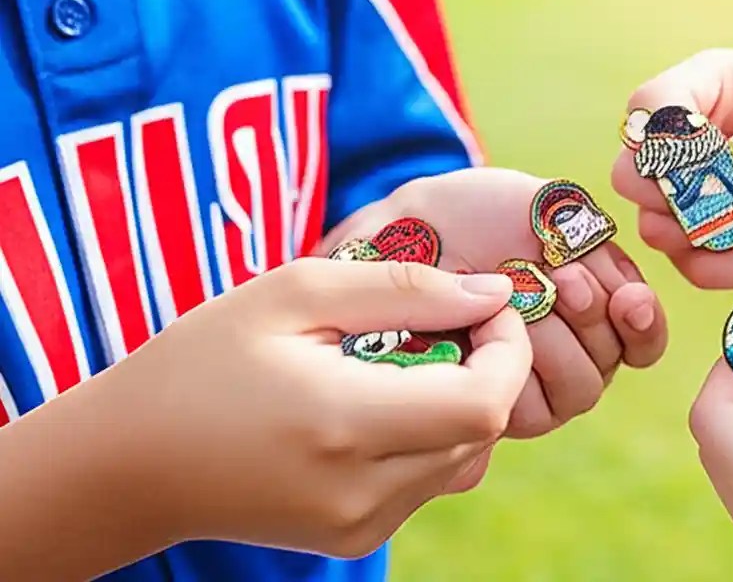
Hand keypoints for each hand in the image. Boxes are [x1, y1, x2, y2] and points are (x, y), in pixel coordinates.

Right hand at [69, 259, 529, 563]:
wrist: (130, 463)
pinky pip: (430, 481)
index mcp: (344, 425)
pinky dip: (429, 436)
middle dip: (487, 368)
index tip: (486, 305)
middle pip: (483, 430)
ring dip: (459, 402)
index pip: (486, 402)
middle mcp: (362, 491)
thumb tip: (494, 291)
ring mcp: (360, 525)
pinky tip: (378, 403)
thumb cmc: (204, 361)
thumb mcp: (296, 293)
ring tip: (400, 362)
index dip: (508, 349)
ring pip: (464, 458)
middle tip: (442, 323)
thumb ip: (407, 289)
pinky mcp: (356, 538)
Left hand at [321, 167, 668, 437]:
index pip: (642, 341)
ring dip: (560, 342)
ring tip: (535, 294)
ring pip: (577, 390)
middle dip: (595, 321)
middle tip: (568, 279)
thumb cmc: (484, 214)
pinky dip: (519, 365)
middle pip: (611, 365)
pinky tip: (499, 328)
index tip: (629, 299)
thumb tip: (635, 303)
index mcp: (594, 312)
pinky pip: (528, 408)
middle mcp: (569, 354)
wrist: (415, 223)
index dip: (644, 326)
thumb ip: (603, 254)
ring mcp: (530, 383)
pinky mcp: (489, 404)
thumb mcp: (554, 215)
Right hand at [613, 49, 732, 295]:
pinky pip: (687, 266)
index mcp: (716, 87)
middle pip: (632, 171)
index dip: (663, 144)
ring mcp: (689, 193)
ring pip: (655, 226)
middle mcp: (690, 137)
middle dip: (685, 204)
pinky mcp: (698, 241)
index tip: (708, 171)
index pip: (650, 106)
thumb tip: (695, 175)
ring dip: (721, 244)